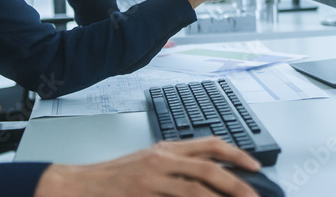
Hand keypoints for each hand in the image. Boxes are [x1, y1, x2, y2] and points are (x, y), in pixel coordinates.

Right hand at [34, 138, 260, 196]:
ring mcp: (153, 177)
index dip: (236, 154)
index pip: (210, 143)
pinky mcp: (143, 193)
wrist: (81, 185)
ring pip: (196, 188)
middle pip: (210, 166)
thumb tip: (209, 179)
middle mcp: (163, 158)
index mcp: (167, 148)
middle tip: (254, 196)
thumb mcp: (149, 164)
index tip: (255, 166)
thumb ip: (176, 167)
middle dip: (236, 183)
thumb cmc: (115, 177)